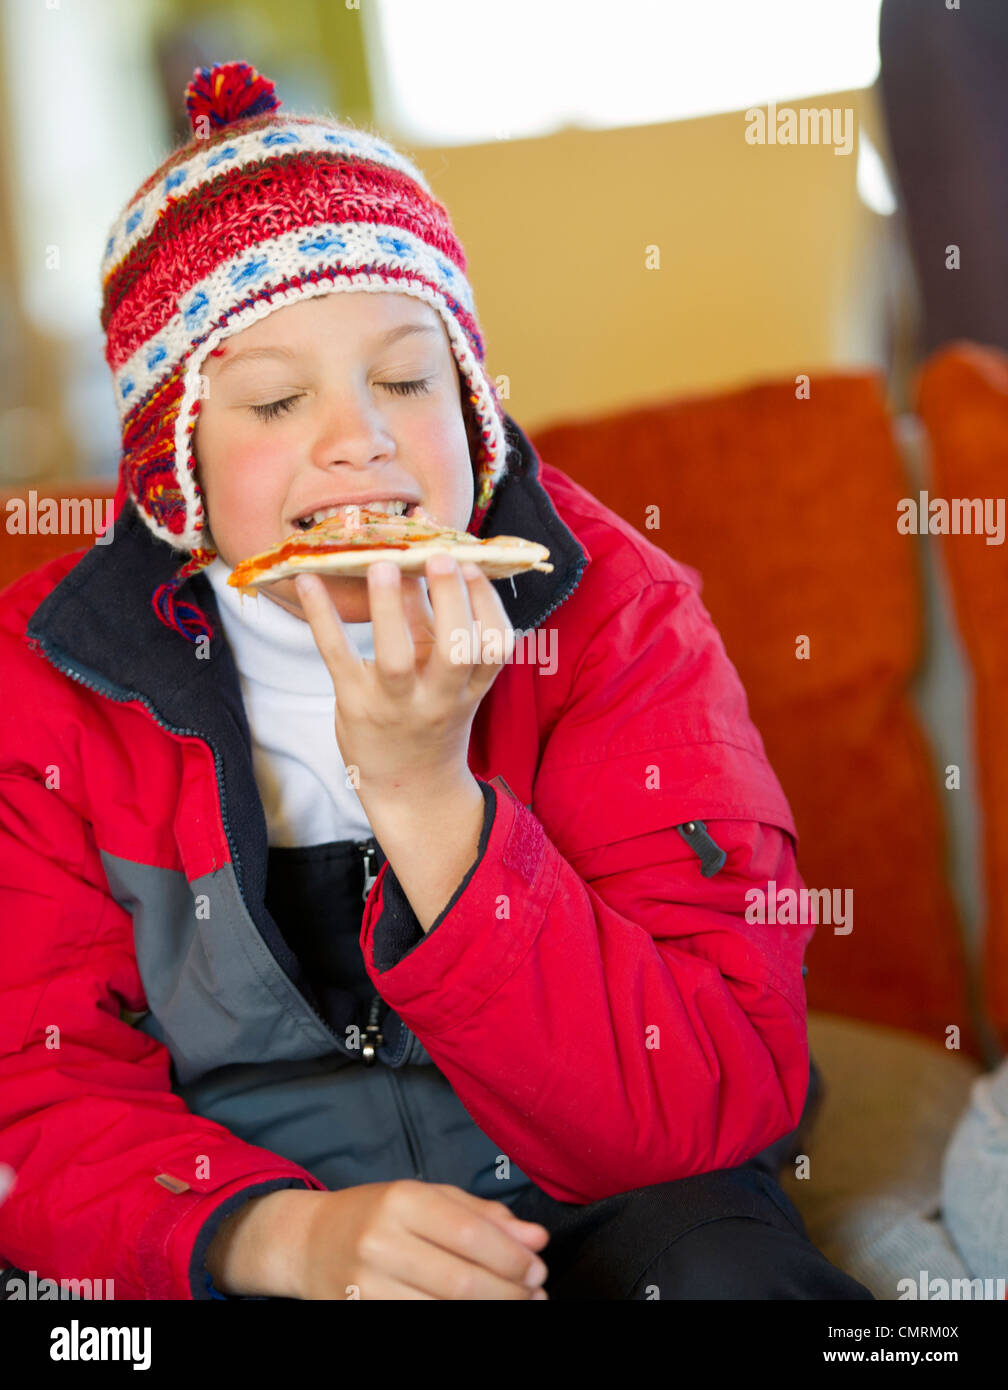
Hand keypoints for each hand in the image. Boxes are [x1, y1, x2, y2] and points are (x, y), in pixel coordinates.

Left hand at [294, 556, 514, 805]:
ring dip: (390, 608)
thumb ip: (433, 623)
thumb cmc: (429, 717)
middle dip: (452, 601)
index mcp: (471, 687)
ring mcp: (395, 704)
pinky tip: (308, 581)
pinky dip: (321, 617)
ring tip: (383, 565)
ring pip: (397, 659)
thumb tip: (414, 559)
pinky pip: (337, 657)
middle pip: (457, 651)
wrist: (409, 786)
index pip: (494, 645)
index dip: (487, 604)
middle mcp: (439, 698)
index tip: (473, 564)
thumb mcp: (445, 677)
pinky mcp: (354, 704)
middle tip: (440, 557)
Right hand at [297, 1180, 549, 1299]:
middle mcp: (381, 1242)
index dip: (511, 1256)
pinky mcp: (359, 1315)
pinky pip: (417, 1325)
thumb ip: (483, 1214)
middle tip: (535, 1295)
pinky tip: (478, 1316)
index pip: (468, 1233)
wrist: (309, 1242)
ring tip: (517, 1307)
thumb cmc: (378, 1214)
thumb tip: (536, 1238)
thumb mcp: (427, 1197)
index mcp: (401, 1200)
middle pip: (460, 1281)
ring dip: (489, 1313)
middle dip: (508, 1293)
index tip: (538, 1268)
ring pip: (442, 1312)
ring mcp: (366, 1286)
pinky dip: (454, 1324)